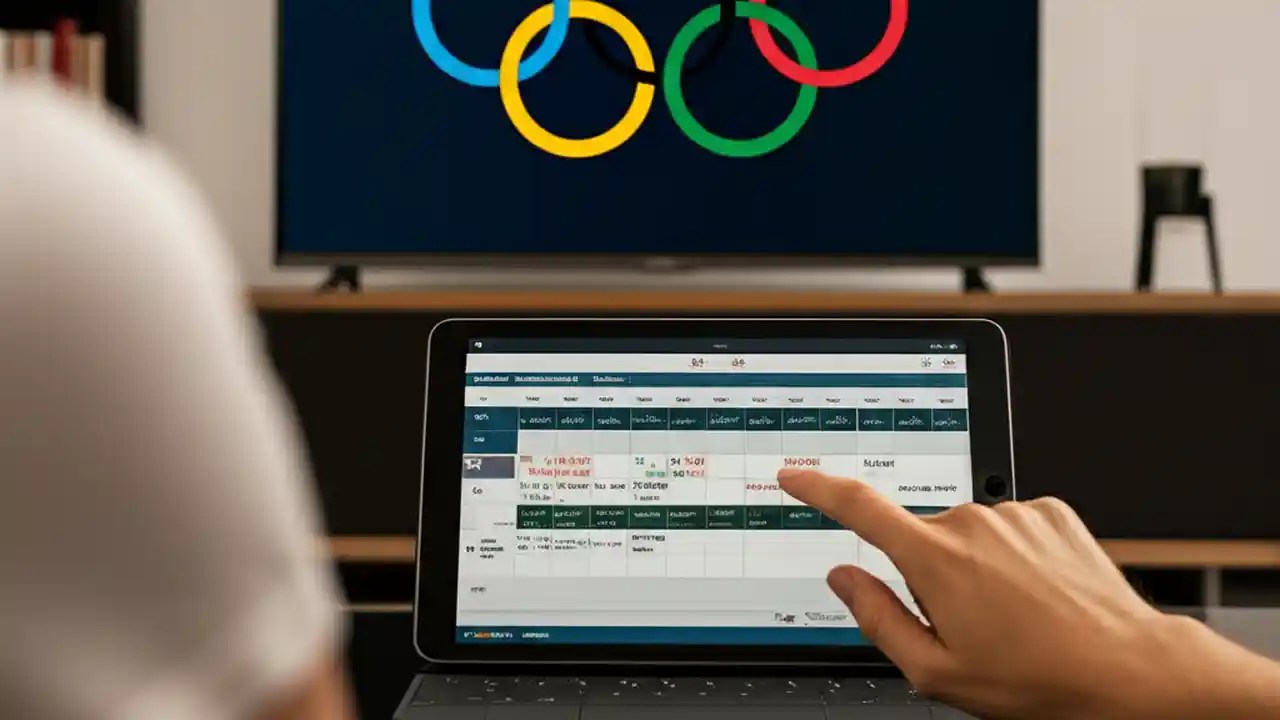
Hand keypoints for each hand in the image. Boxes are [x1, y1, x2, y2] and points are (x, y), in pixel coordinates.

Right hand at [778, 469, 1279, 719]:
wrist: (1126, 671)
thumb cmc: (1037, 680)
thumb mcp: (936, 671)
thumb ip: (877, 617)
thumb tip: (844, 578)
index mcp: (935, 560)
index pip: (858, 506)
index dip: (817, 486)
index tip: (796, 474)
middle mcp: (972, 523)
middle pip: (921, 535)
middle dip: (931, 572)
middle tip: (967, 622)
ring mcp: (1015, 513)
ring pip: (968, 533)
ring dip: (976, 565)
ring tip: (1014, 614)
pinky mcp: (1051, 511)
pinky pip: (1010, 526)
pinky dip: (1013, 555)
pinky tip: (1037, 593)